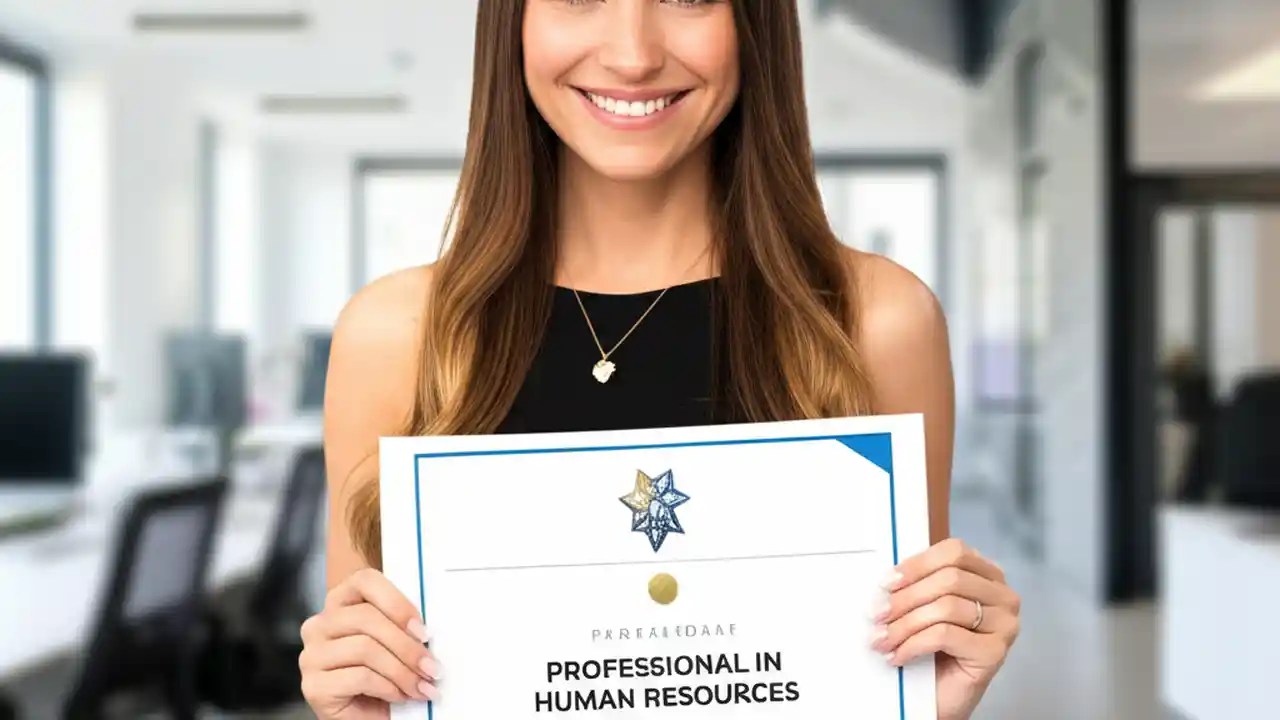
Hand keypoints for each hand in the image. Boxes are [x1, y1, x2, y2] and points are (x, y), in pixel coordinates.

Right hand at [300, 568, 441, 718]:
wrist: (366, 717)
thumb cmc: (383, 677)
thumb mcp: (394, 644)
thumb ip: (403, 627)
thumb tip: (426, 629)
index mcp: (340, 603)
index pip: (364, 581)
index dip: (397, 602)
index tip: (423, 629)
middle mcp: (319, 625)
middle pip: (367, 618)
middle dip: (407, 646)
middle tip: (431, 667)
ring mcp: (312, 656)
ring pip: (365, 648)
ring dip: (402, 671)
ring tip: (421, 686)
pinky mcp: (314, 686)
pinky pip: (359, 677)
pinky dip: (388, 687)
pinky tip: (399, 696)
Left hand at [870, 538, 1019, 719]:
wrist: (941, 697)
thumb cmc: (933, 649)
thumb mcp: (925, 607)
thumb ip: (918, 585)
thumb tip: (888, 578)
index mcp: (988, 575)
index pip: (954, 552)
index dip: (917, 564)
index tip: (886, 583)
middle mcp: (1004, 597)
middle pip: (949, 579)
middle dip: (906, 597)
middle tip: (876, 615)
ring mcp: (1004, 625)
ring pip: (946, 607)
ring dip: (904, 624)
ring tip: (881, 639)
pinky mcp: (995, 652)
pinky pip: (945, 635)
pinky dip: (913, 643)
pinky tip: (898, 655)